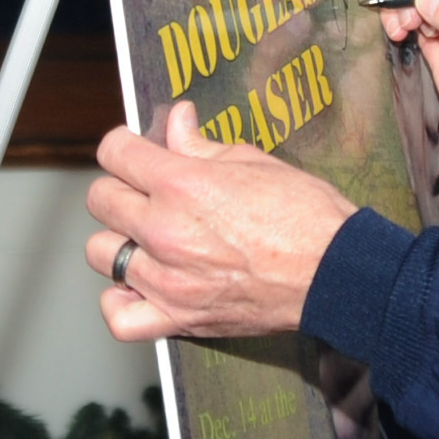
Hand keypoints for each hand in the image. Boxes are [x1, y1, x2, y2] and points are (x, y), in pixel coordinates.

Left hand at [85, 100, 357, 341]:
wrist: (337, 273)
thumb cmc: (307, 217)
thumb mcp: (255, 163)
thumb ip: (202, 145)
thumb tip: (176, 121)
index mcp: (183, 185)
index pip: (115, 153)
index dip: (124, 145)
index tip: (134, 149)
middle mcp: (166, 231)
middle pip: (101, 200)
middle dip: (122, 187)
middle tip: (147, 192)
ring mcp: (168, 279)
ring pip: (102, 253)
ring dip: (121, 241)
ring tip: (148, 240)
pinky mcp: (180, 317)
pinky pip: (119, 315)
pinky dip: (121, 301)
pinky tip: (139, 286)